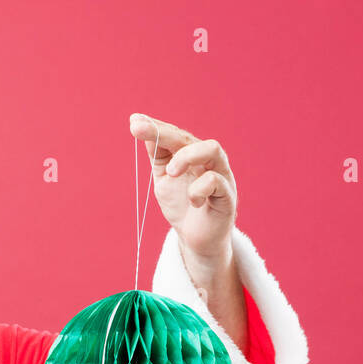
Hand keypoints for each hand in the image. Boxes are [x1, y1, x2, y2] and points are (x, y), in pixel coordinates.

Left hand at [128, 112, 236, 264]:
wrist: (196, 240)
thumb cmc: (182, 206)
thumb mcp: (164, 179)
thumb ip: (158, 156)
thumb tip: (141, 127)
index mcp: (192, 154)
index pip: (175, 135)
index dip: (155, 127)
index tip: (135, 123)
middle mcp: (208, 160)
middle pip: (189, 138)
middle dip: (163, 134)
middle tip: (141, 135)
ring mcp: (221, 175)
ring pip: (212, 149)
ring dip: (187, 157)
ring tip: (171, 173)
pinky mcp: (228, 195)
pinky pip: (215, 181)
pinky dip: (198, 190)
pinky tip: (193, 201)